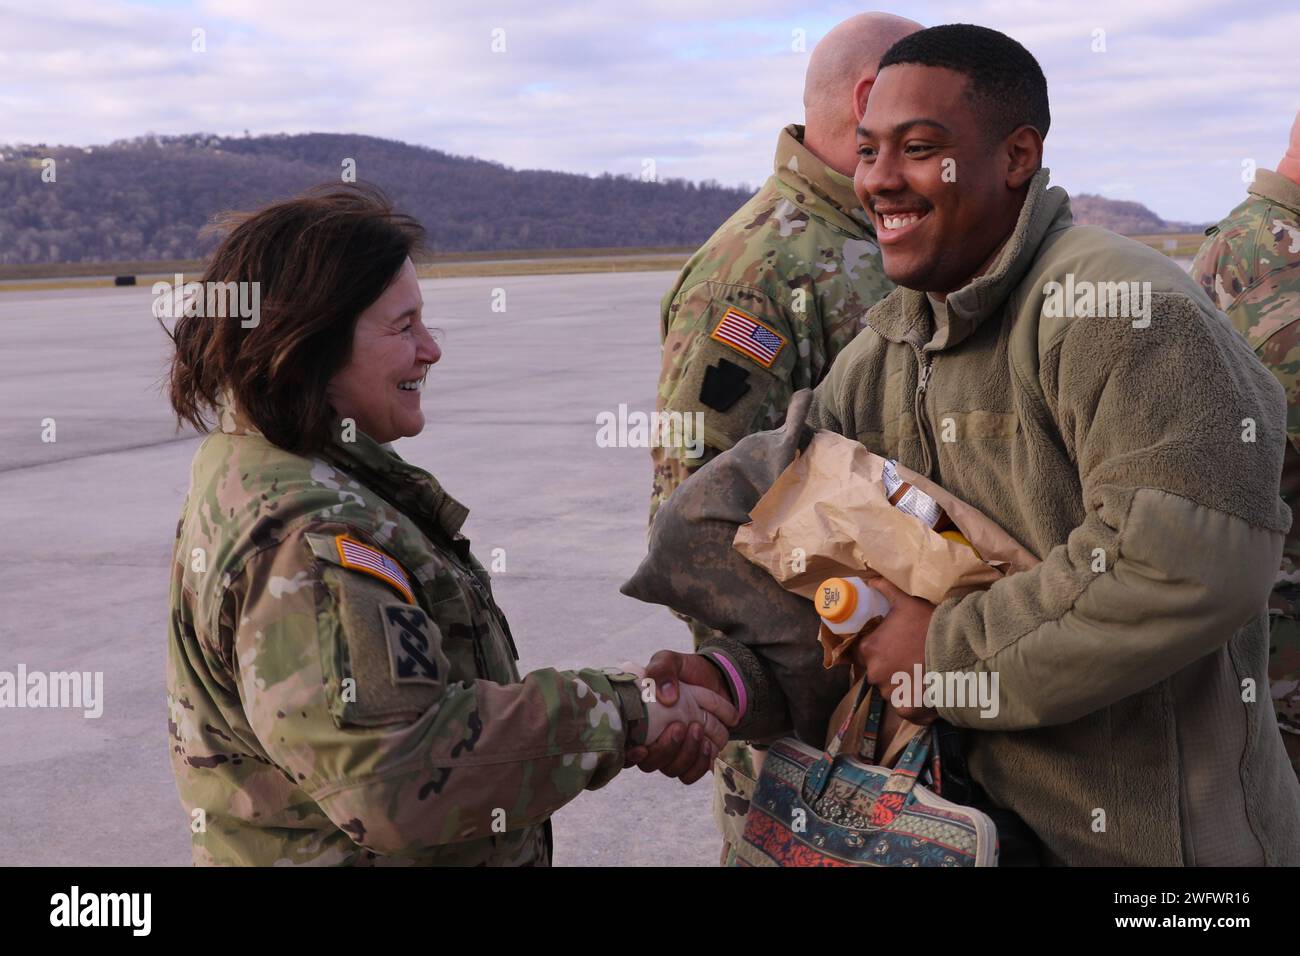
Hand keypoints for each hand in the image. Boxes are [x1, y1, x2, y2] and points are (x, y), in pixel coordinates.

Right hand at [624, 651, 737, 783]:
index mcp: (637, 722)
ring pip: (672, 770)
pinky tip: (709, 744)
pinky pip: (691, 774)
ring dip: (686, 754)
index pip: (624, 749)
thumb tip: (667, 699)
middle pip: (650, 764)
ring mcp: (672, 752)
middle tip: (681, 726)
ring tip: (699, 729)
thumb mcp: (669, 661)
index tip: (641, 747)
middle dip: (666, 749)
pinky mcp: (693, 757)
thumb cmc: (685, 671)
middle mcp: (651, 742)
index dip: (630, 756)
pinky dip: (701, 763)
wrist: (715, 678)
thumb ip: (662, 669)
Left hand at [851, 578, 938, 723]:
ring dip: (902, 684)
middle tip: (911, 659)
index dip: (879, 648)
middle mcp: (873, 673)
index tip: (895, 646)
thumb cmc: (929, 625)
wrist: (957, 650)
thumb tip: (870, 581)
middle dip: (890, 667)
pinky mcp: (906, 709)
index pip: (864, 652)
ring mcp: (889, 693)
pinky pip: (906, 708)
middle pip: (877, 672)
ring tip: (922, 674)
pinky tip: (926, 691)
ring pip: (892, 690)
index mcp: (869, 648)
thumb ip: (885, 591)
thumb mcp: (907, 602)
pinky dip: (914, 702)